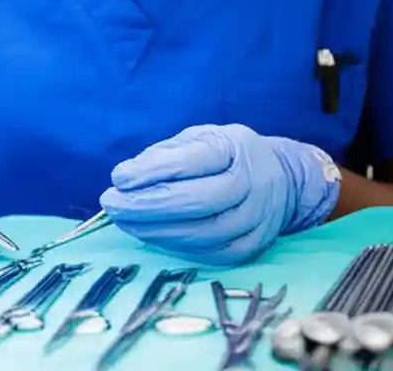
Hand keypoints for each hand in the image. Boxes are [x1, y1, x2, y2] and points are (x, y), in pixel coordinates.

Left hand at [99, 124, 341, 265]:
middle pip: (198, 201)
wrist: (281, 181)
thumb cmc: (225, 156)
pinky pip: (209, 253)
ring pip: (203, 233)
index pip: (192, 161)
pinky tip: (150, 235)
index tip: (118, 177)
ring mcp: (256, 220)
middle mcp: (252, 184)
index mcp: (236, 148)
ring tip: (123, 221)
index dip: (152, 171)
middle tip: (111, 204)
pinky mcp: (251, 248)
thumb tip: (126, 177)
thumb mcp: (199, 139)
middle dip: (148, 206)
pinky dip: (174, 246)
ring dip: (155, 230)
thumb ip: (164, 154)